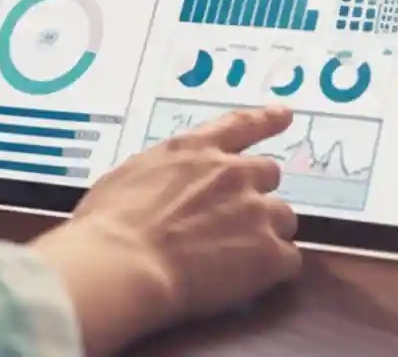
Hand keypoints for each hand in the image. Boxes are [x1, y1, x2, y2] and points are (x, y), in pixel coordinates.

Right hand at [32, 106, 301, 354]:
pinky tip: (250, 282)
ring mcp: (255, 211)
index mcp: (194, 150)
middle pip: (269, 173)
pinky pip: (288, 260)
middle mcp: (232, 173)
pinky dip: (273, 270)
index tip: (284, 114)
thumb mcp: (128, 177)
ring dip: (267, 233)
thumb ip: (161, 174)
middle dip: (256, 193)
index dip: (266, 120)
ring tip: (238, 258)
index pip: (240, 125)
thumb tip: (162, 187)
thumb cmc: (108, 225)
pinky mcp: (269, 253)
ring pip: (283, 218)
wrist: (122, 264)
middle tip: (234, 219)